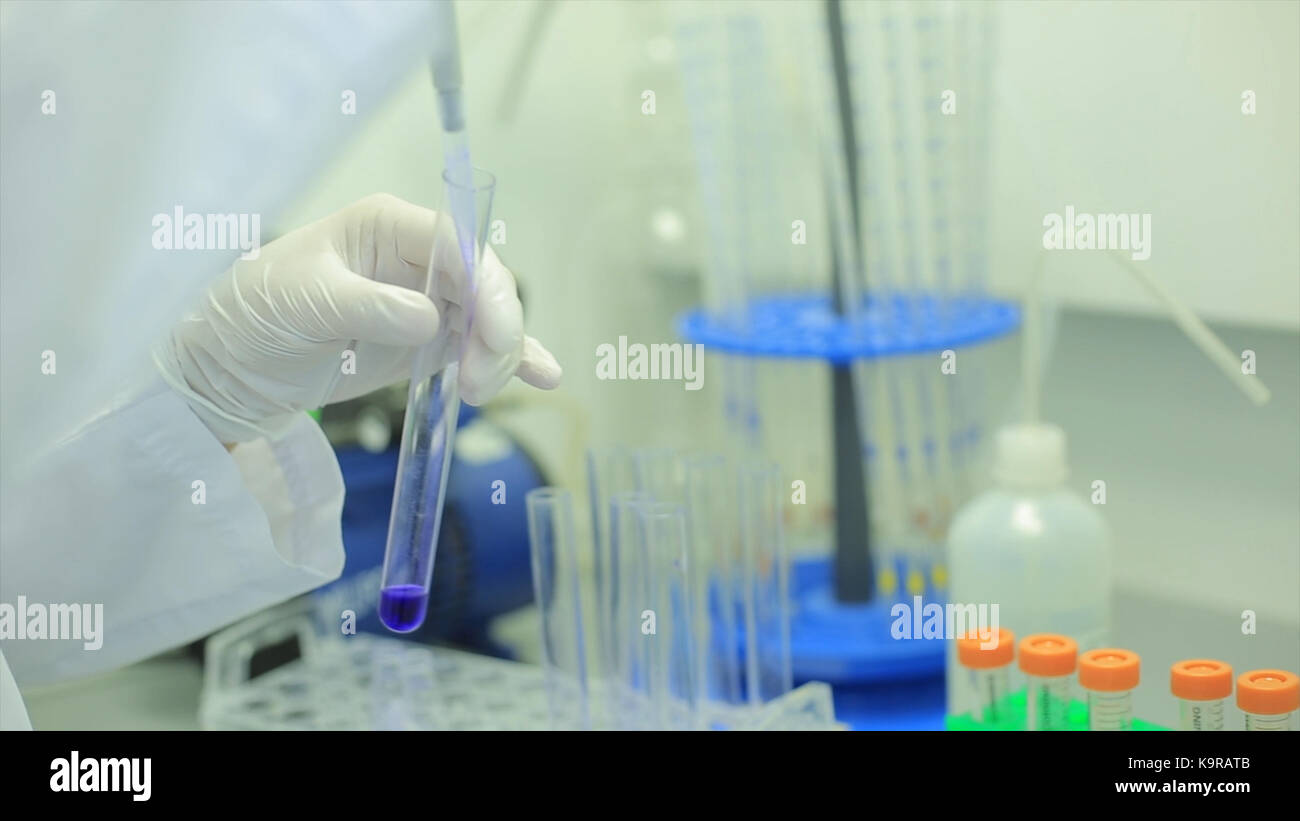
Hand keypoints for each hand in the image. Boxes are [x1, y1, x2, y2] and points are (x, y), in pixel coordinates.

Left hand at [154, 194, 560, 442]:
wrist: (234, 367)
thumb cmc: (256, 314)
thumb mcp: (303, 302)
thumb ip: (368, 306)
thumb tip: (430, 319)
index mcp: (388, 227)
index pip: (458, 244)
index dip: (486, 286)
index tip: (495, 335)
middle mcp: (416, 258)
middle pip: (485, 284)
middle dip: (497, 331)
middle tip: (479, 381)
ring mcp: (426, 301)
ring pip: (490, 320)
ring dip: (501, 355)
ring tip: (477, 394)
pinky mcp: (427, 342)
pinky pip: (479, 347)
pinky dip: (511, 362)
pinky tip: (543, 377)